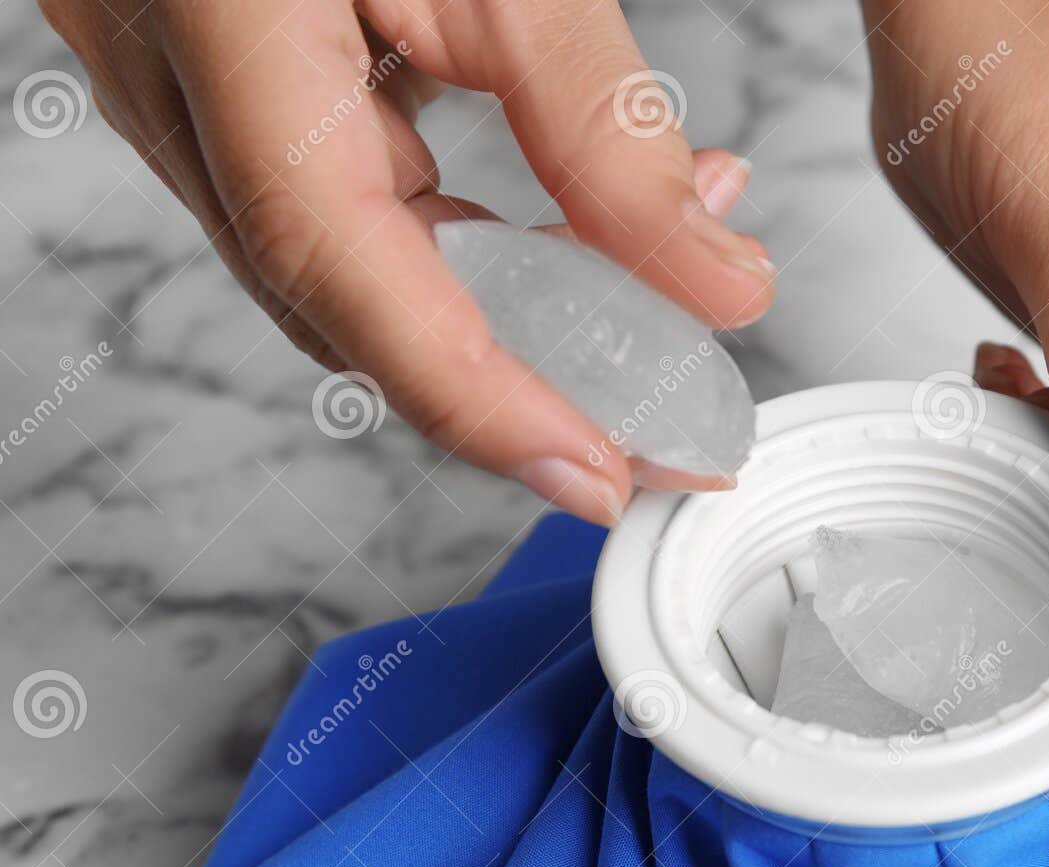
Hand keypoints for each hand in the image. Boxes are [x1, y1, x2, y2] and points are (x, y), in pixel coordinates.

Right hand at [42, 0, 775, 525]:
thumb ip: (604, 127)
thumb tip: (714, 278)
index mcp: (226, 22)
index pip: (349, 268)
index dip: (478, 400)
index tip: (593, 475)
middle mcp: (172, 83)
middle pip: (354, 303)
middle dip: (516, 388)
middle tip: (654, 425)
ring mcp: (178, 94)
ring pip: (353, 272)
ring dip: (504, 313)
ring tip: (646, 317)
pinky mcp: (220, 94)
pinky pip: (344, 213)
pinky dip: (462, 248)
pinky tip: (562, 239)